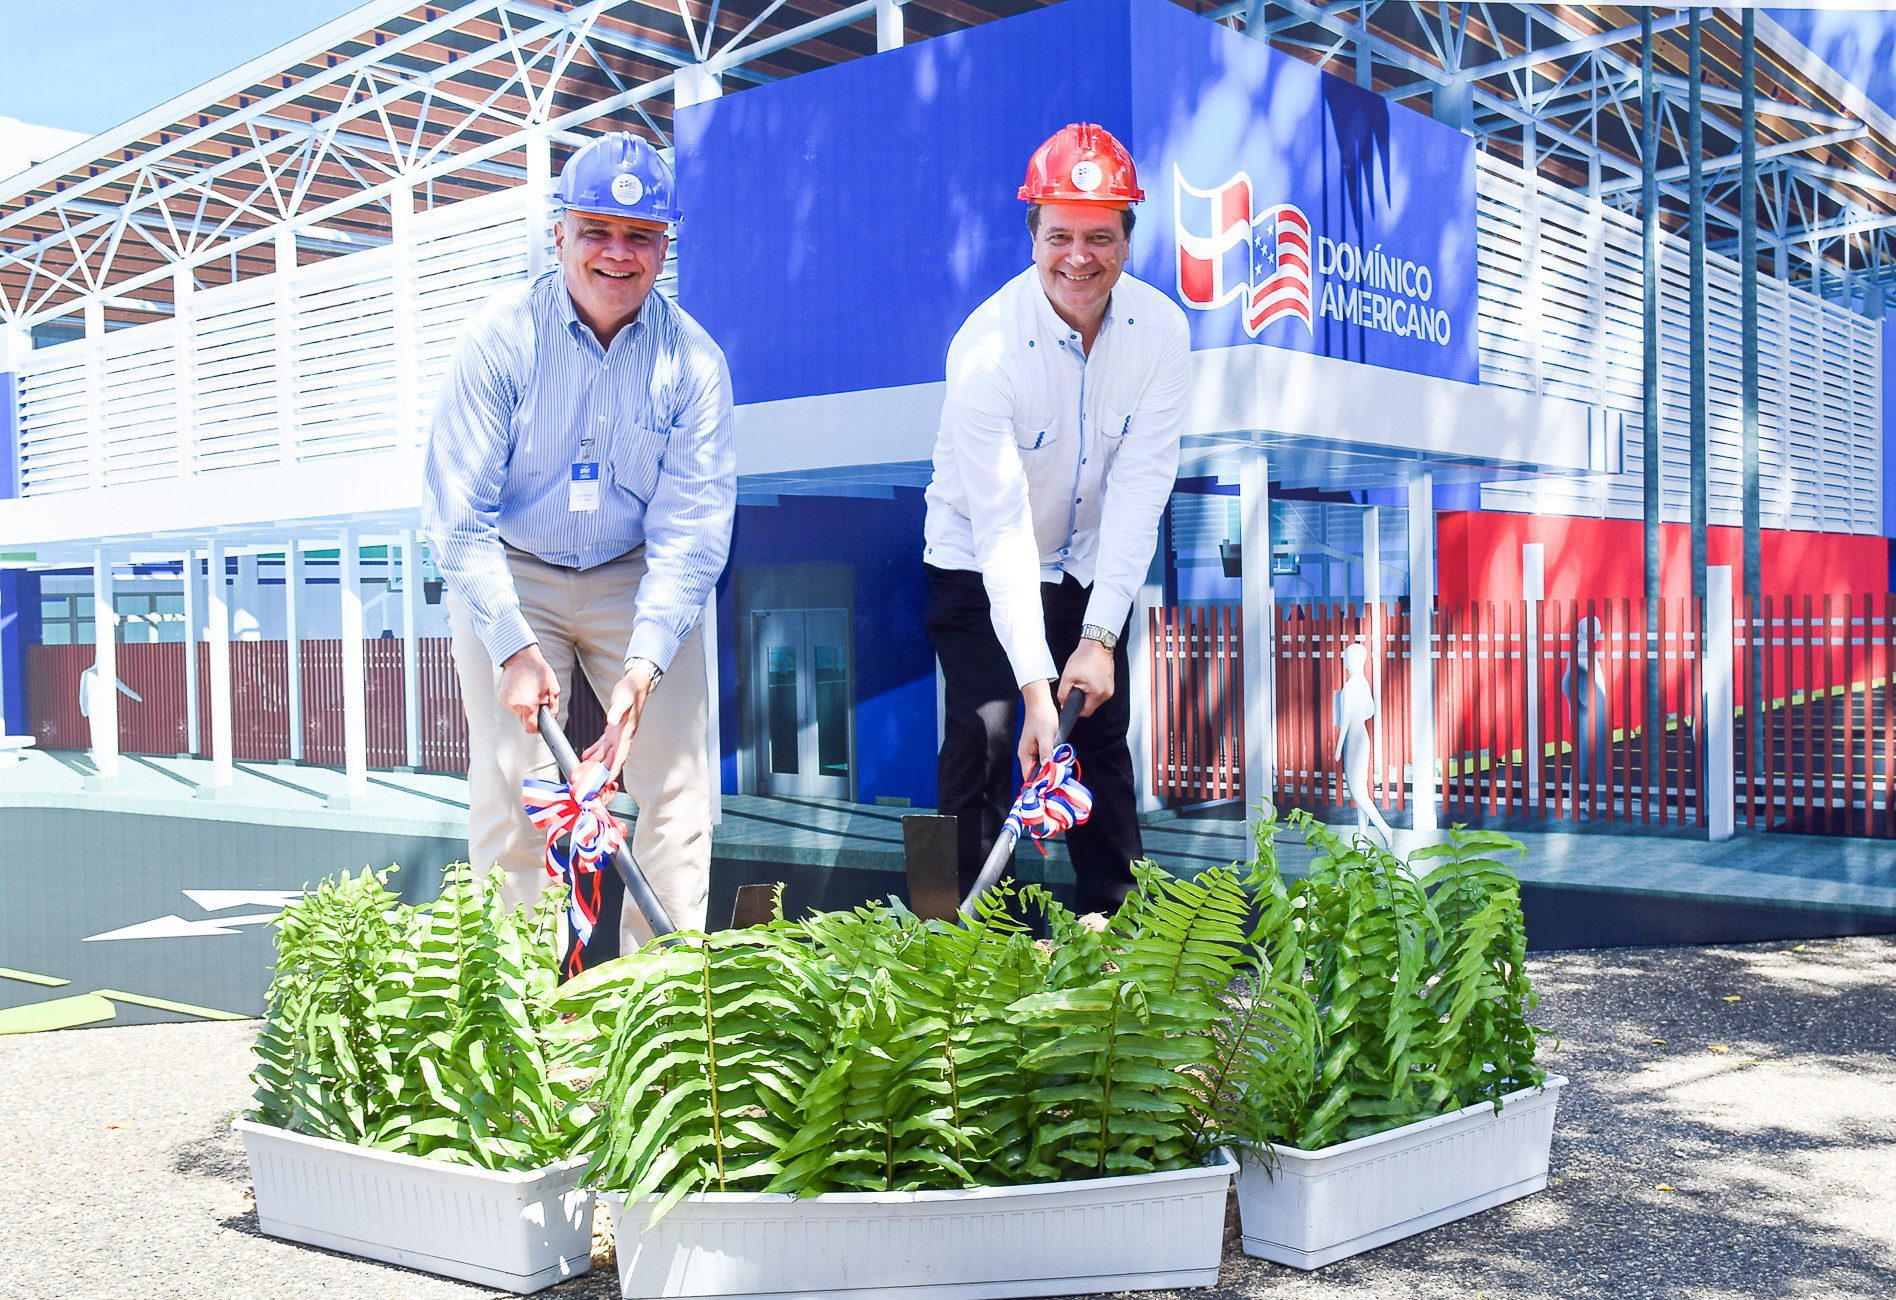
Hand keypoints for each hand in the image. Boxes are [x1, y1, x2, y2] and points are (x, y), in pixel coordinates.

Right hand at [498, 644, 557, 733]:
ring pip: (517, 713)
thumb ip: (554, 706)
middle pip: (524, 721)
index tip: (541, 722)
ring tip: (529, 693)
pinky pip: (511, 705)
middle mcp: (514, 706)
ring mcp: (506, 701)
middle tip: (537, 702)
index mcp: (527, 706)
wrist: (520, 656)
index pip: (531, 729)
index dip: (538, 727)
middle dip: (532, 715)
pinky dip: (517, 701)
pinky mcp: (501, 696)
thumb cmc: (538, 670)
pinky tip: (521, 691)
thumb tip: (552, 716)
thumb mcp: (553, 687)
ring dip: (524, 708)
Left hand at [581, 660, 659, 776]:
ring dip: (598, 763)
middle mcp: (623, 736)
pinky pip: (603, 743)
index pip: (620, 755)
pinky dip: (595, 750)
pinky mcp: (614, 728)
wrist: (636, 683)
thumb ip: (617, 711)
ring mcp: (619, 733)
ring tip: (587, 773)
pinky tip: (587, 755)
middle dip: (604, 772)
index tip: (608, 781)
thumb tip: (611, 722)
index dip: (614, 769)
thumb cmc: (631, 690)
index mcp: (626, 732)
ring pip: (607, 753)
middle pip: (613, 758)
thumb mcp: (623, 699)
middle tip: (594, 784)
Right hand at [1018, 680, 1058, 776]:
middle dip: (1045, 778)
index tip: (1050, 788)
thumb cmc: (1042, 718)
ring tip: (1060, 774)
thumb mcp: (1046, 736)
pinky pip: (1042, 759)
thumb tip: (1047, 768)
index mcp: (1024, 754)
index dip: (1038, 784)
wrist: (1040, 702)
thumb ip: (1046, 753)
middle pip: (1034, 773)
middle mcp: (1026, 754)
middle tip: (1058, 782)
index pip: (1029, 776)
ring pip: (1039, 766)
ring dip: (1048, 770)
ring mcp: (1031, 750)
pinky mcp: (1037, 746)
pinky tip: (1058, 763)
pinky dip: (1050, 762)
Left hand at [1056, 638, 1114, 717]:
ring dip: (1087, 693)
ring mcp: (1110, 689)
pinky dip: (1093, 688)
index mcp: (1097, 693)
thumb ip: (1063, 693)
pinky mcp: (1110, 684)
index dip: (1076, 708)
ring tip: (1083, 680)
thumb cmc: (1084, 657)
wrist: (1096, 645)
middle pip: (1091, 706)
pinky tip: (1089, 678)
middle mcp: (1107, 693)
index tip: (1072, 699)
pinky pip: (1099, 692)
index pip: (1086, 712)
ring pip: (1095, 699)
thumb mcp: (1067, 676)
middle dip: (1082, 699)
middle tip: (1077, 685)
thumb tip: (1063, 703)